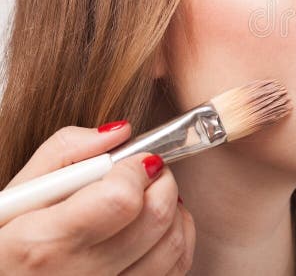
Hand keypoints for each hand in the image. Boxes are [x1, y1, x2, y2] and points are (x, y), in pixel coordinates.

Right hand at [0, 123, 194, 274]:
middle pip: (156, 218)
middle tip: (147, 171)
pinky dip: (178, 239)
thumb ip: (65, 153)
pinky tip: (155, 226)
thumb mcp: (15, 197)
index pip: (121, 199)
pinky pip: (175, 269)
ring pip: (173, 244)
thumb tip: (120, 132)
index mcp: (44, 244)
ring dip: (173, 209)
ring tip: (151, 197)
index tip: (131, 160)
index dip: (134, 170)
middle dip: (162, 181)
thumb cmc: (7, 246)